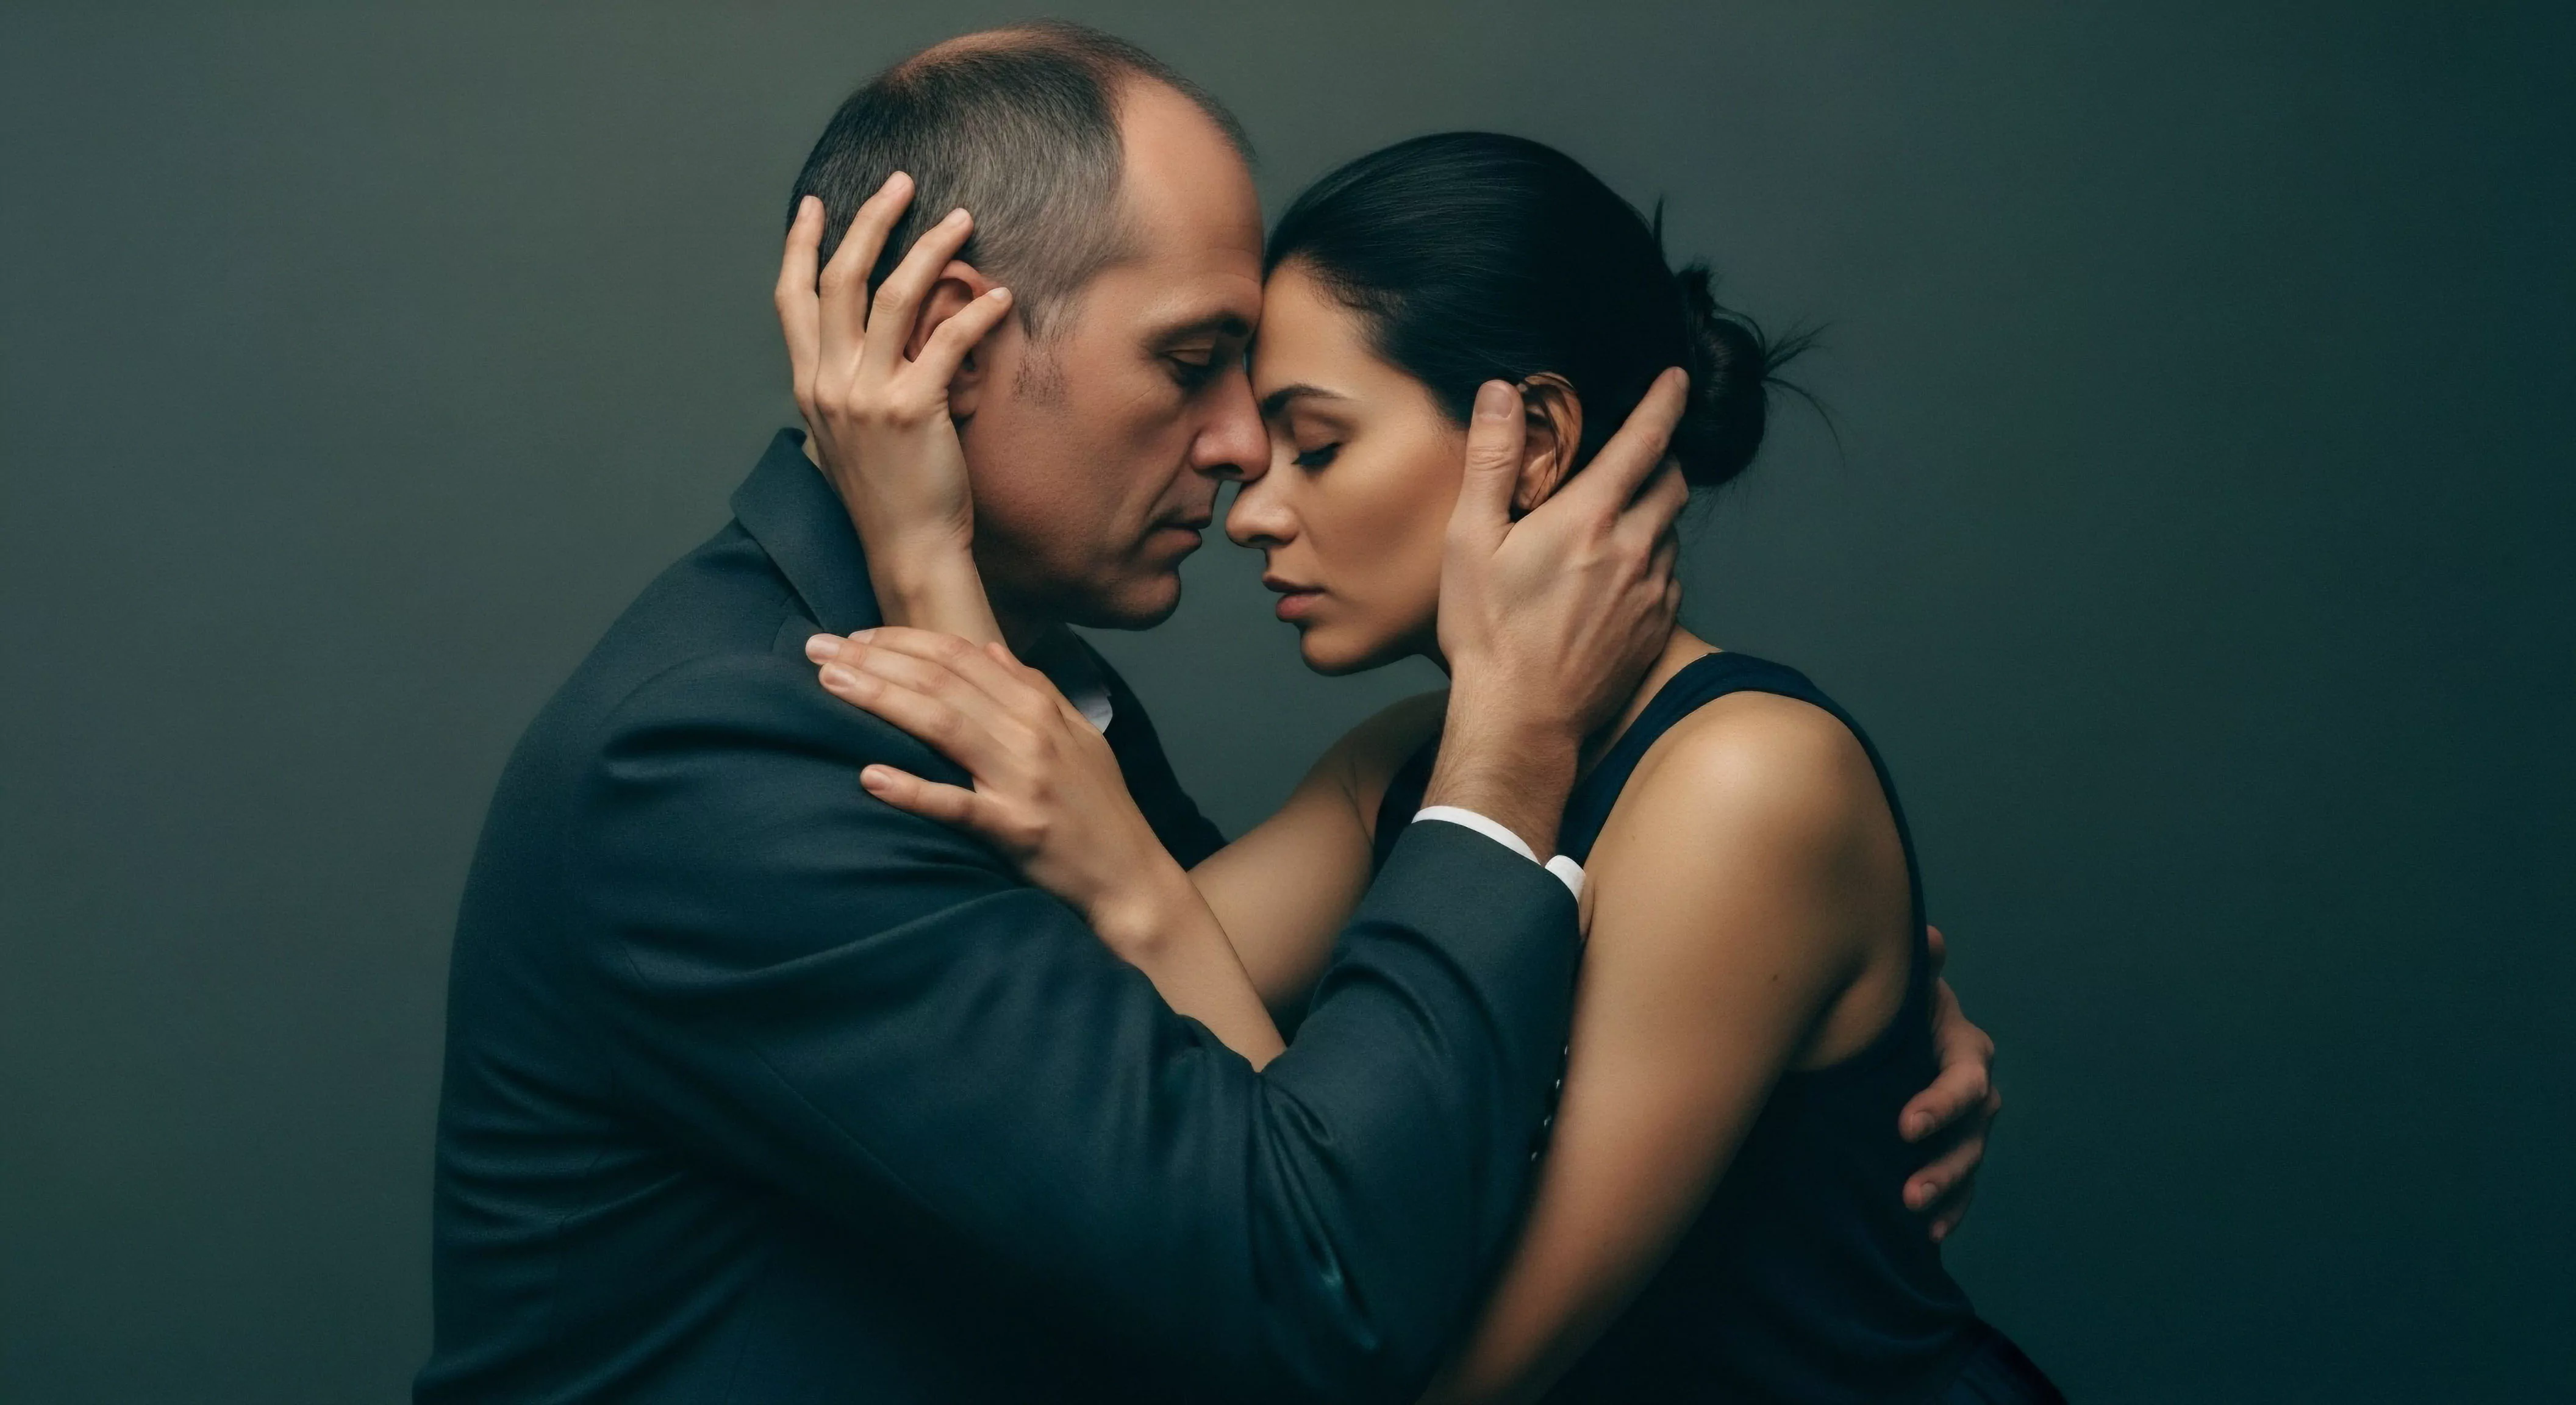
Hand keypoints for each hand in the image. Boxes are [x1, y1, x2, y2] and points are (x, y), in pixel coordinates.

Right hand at [775, 175, 1013, 642]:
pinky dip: (976, 313)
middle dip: (870, 222)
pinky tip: (1001, 296)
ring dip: (927, 249)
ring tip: (960, 220)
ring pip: (891, 297)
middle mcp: (829, 384)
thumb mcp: (847, 433)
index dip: (801, 246)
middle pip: (840, 280)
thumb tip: (866, 341)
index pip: (792, 299)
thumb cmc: (887, 492)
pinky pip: (947, 341)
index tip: (814, 204)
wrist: (908, 548)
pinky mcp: (913, 410)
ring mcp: (868, 396)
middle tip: (902, 183)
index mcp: (809, 385)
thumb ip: (848, 383)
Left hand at [806, 627, 1287, 1065]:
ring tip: (830, 686)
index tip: (853, 636)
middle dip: (874, 659)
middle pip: (941, 681)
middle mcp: (1031, 732)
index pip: (960, 656)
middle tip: (816, 648)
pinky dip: (912, 789)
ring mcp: (1023, 779)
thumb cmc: (1098, 809)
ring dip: (881, 699)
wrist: (1131, 878)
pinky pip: (956, 805)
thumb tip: (990, 651)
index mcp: (1040, 705)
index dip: (902, 640)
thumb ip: (1032, 689)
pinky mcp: (1017, 828)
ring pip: (942, 726)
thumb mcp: (1075, 736)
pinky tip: (869, 776)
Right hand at [1423, 372, 1691, 854]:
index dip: (1664, 403)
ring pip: (1670, 533)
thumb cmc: (1487, 633)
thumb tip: (1502, 392)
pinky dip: (1649, 564)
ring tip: (1606, 530)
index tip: (1676, 380)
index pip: (1645, 441)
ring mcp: (1652, 594)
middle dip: (1659, 462)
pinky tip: (1612, 581)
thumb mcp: (1470, 540)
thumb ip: (1491, 461)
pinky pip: (1668, 580)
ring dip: (1650, 518)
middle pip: (1672, 483)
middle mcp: (1634, 550)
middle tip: (1629, 461)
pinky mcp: (1657, 630)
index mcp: (1589, 518)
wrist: (1521, 721)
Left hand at [1897, 925, 2001, 1241]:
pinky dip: (1948, 1210)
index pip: (1966, 1080)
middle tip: (1909, 1191)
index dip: (1941, 1104)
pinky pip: (1958, 1187)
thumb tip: (1927, 938)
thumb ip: (1915, 968)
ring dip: (1946, 1192)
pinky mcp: (1948, 1150)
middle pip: (1973, 1132)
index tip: (1904, 1128)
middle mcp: (1973, 1089)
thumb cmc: (1891, 1004)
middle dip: (1945, 1164)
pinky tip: (1929, 1237)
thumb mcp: (1900, 986)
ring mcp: (1965, 1125)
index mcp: (1964, 1048)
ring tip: (1914, 1215)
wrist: (1878, 1031)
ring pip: (1967, 1162)